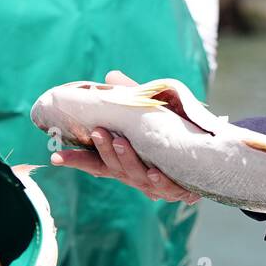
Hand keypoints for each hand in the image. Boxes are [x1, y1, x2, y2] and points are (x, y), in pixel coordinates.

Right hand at [48, 70, 199, 204]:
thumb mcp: (150, 112)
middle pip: (112, 166)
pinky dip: (159, 181)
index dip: (76, 160)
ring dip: (127, 159)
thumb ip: (130, 97)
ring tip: (122, 142)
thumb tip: (111, 76)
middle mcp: (134, 174)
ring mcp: (153, 184)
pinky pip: (166, 188)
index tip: (56, 157)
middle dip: (104, 149)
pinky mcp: (177, 189)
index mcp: (123, 160)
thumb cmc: (172, 131)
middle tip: (98, 132)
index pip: (94, 162)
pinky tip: (154, 172)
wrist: (210, 154)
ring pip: (135, 175)